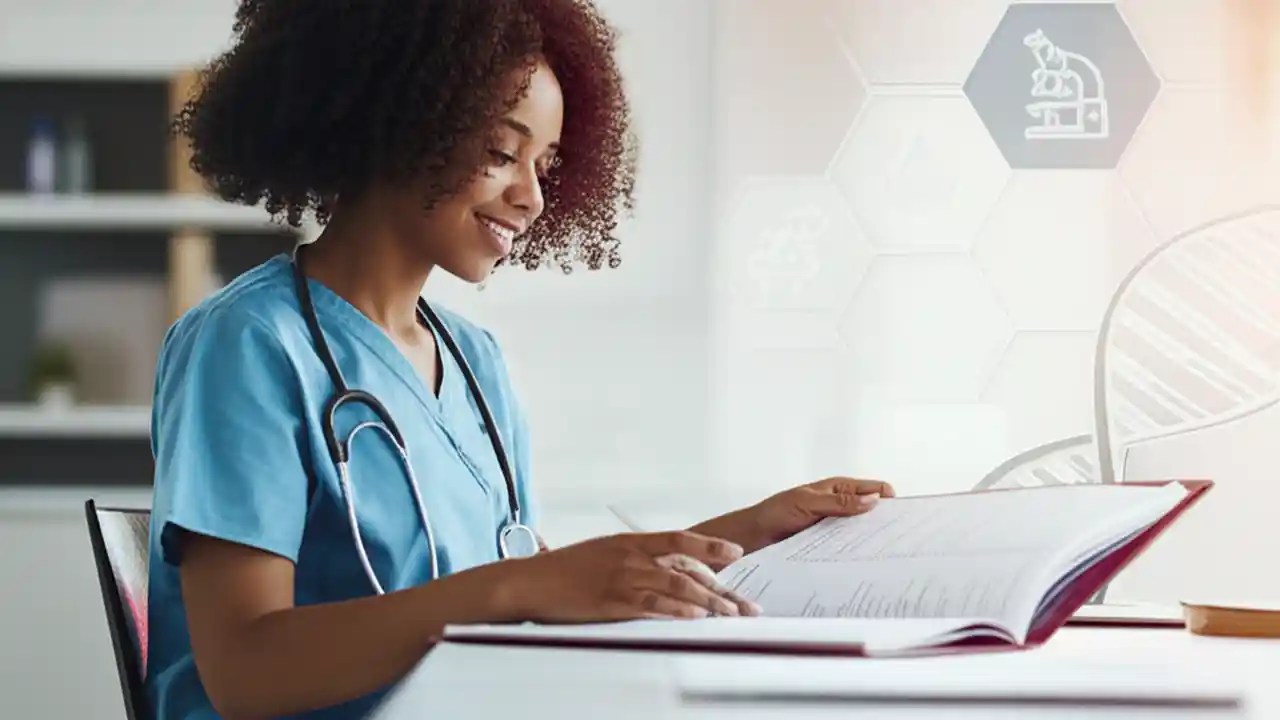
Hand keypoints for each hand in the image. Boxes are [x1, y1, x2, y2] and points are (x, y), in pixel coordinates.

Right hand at [506, 531, 762, 622]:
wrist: (531, 581)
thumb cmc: (567, 569)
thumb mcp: (605, 553)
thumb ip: (637, 560)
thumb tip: (671, 571)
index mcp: (630, 541)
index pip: (680, 540)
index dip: (710, 546)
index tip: (737, 554)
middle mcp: (631, 556)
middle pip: (687, 570)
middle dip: (721, 589)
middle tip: (745, 605)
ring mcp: (622, 578)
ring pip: (675, 588)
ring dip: (707, 602)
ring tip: (730, 614)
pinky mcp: (611, 601)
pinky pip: (650, 605)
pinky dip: (675, 610)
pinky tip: (694, 616)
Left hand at [692, 477, 894, 554]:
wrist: (749, 539)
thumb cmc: (772, 514)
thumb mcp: (805, 503)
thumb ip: (838, 502)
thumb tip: (873, 501)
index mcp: (838, 489)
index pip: (875, 491)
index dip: (891, 501)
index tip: (904, 518)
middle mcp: (840, 507)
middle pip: (872, 514)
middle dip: (885, 525)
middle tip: (900, 543)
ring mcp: (834, 529)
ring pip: (861, 535)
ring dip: (870, 544)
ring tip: (886, 559)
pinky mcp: (826, 548)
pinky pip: (847, 551)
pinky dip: (855, 556)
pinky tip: (862, 567)